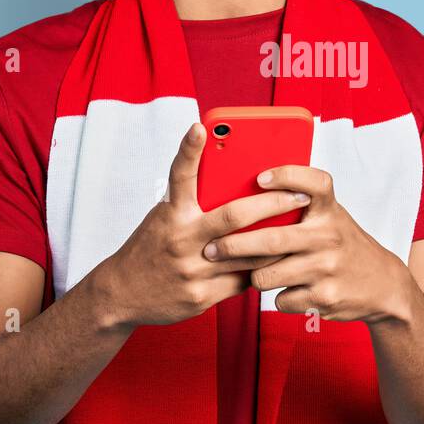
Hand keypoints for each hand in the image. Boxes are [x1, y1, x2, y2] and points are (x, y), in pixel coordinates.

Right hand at [96, 123, 311, 329]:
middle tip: (298, 195)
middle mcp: (180, 239)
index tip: (200, 127)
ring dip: (276, 241)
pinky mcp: (199, 296)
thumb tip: (236, 185)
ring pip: (247, 253)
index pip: (180, 176)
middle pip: (234, 216)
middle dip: (272, 204)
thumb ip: (194, 205)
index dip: (189, 150)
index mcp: (170, 214)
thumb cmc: (151, 248)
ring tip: (301, 229)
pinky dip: (259, 270)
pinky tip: (272, 262)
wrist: (121, 294)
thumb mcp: (165, 218)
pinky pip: (242, 281)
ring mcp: (191, 269)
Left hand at [203, 165, 410, 324]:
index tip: (260, 177)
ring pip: (268, 275)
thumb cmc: (344, 244)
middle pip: (271, 239)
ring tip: (254, 272)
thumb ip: (301, 205)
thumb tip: (247, 191)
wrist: (382, 285)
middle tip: (211, 249)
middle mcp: (330, 237)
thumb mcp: (330, 217)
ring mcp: (327, 269)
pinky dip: (278, 297)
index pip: (314, 182)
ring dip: (254, 276)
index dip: (287, 175)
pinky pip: (281, 299)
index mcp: (330, 211)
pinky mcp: (325, 298)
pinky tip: (289, 289)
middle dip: (234, 246)